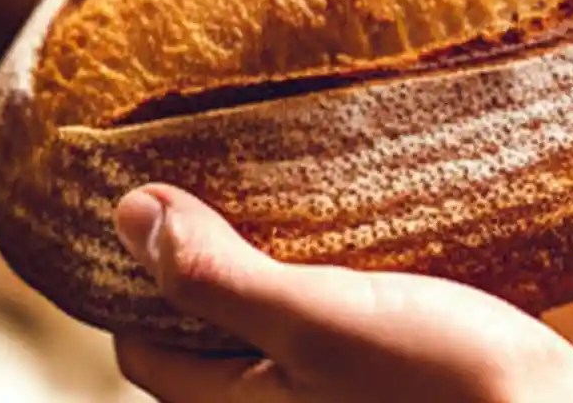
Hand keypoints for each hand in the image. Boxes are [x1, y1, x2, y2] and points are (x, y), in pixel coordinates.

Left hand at [111, 186, 572, 402]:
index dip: (135, 282)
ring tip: (290, 203)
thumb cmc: (442, 383)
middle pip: (209, 342)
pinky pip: (335, 333)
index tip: (154, 207)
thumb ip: (220, 277)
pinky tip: (360, 241)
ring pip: (276, 334)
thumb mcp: (319, 319)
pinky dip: (331, 288)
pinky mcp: (392, 385)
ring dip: (273, 274)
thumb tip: (130, 214)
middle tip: (223, 190)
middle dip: (206, 270)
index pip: (148, 350)